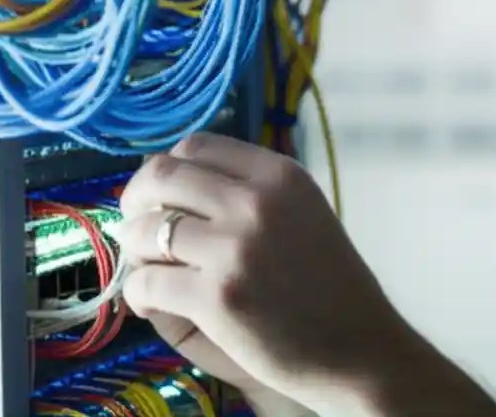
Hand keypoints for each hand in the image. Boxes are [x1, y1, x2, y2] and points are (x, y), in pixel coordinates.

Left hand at [115, 133, 410, 412]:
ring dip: (135, 252)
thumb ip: (249, 193)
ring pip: (144, 230)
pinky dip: (138, 294)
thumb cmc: (329, 286)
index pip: (196, 146)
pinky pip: (145, 283)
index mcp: (280, 175)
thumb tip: (166, 179)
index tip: (161, 197)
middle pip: (161, 176)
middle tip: (137, 230)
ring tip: (151, 272)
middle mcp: (257, 201)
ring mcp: (235, 248)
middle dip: (136, 201)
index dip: (166, 170)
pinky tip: (153, 304)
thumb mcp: (302, 214)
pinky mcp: (216, 297)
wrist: (360, 348)